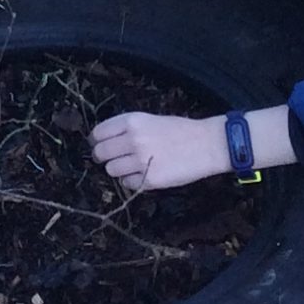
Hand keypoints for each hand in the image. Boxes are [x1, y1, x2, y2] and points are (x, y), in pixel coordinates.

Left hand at [91, 110, 228, 193]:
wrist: (206, 144)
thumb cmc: (180, 130)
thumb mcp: (150, 119)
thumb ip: (127, 128)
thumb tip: (103, 141)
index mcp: (132, 121)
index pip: (99, 133)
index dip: (97, 140)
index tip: (99, 145)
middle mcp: (132, 140)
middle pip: (100, 153)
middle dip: (103, 157)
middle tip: (112, 159)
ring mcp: (140, 161)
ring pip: (111, 170)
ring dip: (118, 170)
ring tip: (132, 166)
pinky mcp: (149, 180)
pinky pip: (126, 183)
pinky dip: (131, 181)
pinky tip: (143, 174)